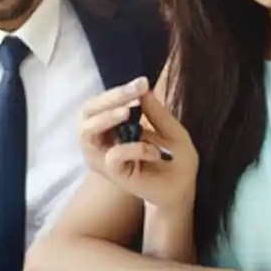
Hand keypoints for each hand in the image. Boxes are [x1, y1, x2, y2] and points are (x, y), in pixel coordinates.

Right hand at [78, 76, 198, 211]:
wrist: (183, 188)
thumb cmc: (175, 158)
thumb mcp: (171, 130)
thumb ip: (156, 112)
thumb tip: (143, 90)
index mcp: (114, 125)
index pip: (103, 103)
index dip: (118, 91)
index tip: (142, 83)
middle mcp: (104, 140)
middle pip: (88, 112)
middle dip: (108, 99)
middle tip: (133, 96)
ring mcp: (105, 157)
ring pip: (87, 133)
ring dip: (107, 118)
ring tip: (129, 112)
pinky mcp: (113, 174)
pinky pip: (113, 156)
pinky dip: (133, 148)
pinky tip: (153, 152)